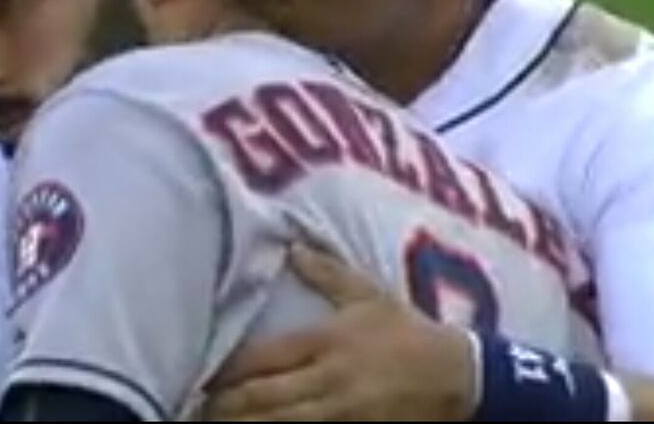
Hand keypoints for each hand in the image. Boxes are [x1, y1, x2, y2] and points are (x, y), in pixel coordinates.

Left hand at [205, 244, 477, 420]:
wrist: (457, 376)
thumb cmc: (409, 333)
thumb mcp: (370, 296)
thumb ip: (328, 273)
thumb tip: (292, 247)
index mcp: (327, 341)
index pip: (261, 360)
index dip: (224, 373)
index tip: (200, 377)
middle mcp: (327, 379)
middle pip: (259, 400)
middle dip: (223, 408)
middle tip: (195, 408)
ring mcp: (339, 415)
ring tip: (213, 421)